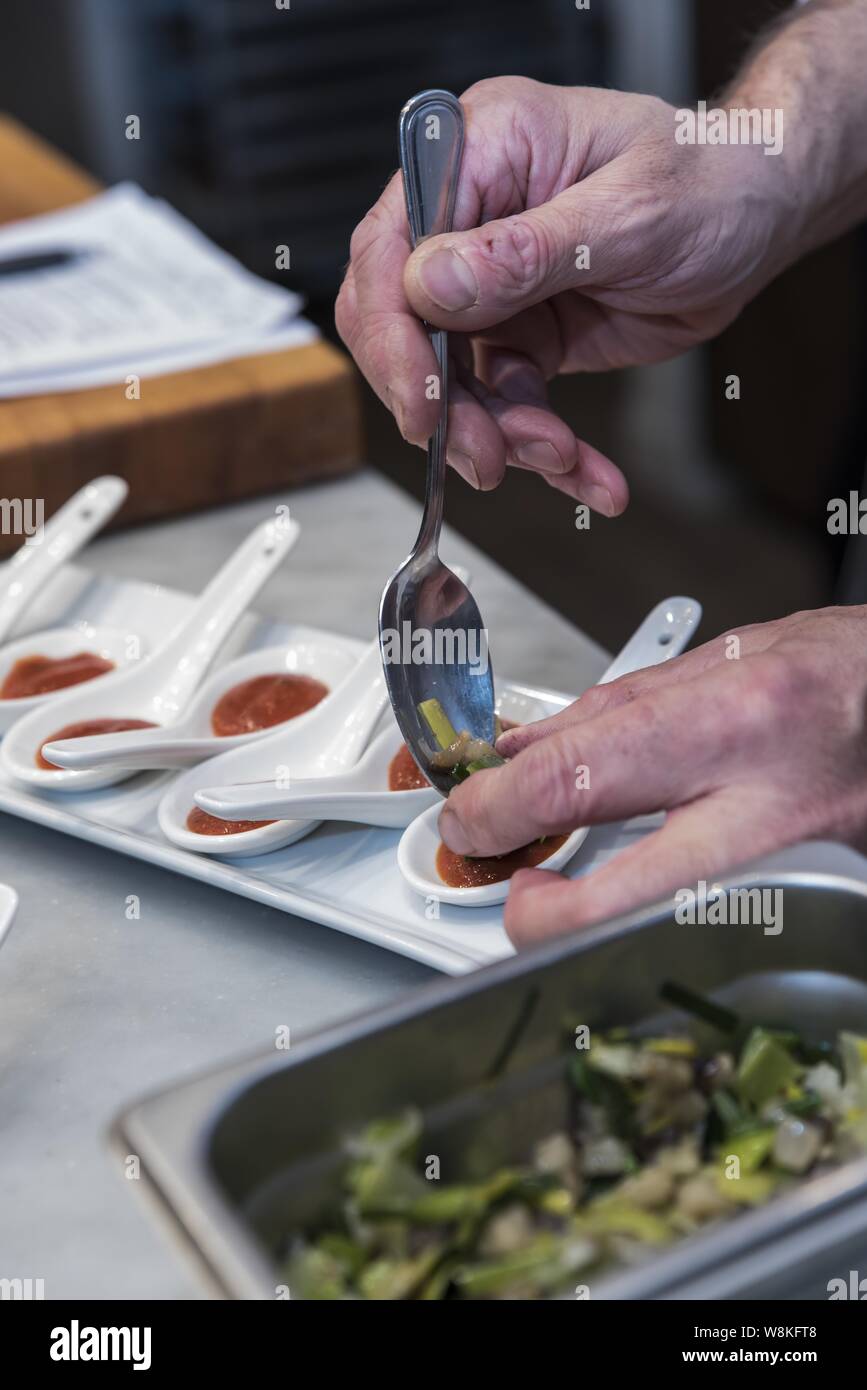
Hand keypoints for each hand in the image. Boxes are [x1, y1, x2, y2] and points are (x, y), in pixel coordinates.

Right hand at [336, 77, 788, 507]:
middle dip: (442, 404)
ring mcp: (494, 283)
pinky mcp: (523, 335)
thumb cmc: (712, 180)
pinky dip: (543, 449)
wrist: (760, 217)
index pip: (392, 246)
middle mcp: (472, 218)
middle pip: (405, 326)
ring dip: (501, 436)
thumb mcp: (629, 213)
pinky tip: (586, 475)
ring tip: (562, 457)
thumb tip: (431, 284)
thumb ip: (525, 253)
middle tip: (486, 456)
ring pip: (454, 384)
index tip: (424, 401)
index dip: (394, 333)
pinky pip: (509, 405)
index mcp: (481, 153)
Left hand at [437, 608, 866, 945]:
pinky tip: (634, 873)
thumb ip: (615, 710)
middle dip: (534, 914)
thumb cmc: (841, 675)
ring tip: (568, 876)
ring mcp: (784, 874)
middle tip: (511, 886)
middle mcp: (760, 810)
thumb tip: (526, 748)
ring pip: (655, 928)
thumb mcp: (723, 661)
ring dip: (590, 915)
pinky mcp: (795, 902)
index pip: (571, 780)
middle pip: (610, 903)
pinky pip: (699, 917)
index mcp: (730, 720)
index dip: (495, 809)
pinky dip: (646, 905)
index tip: (471, 815)